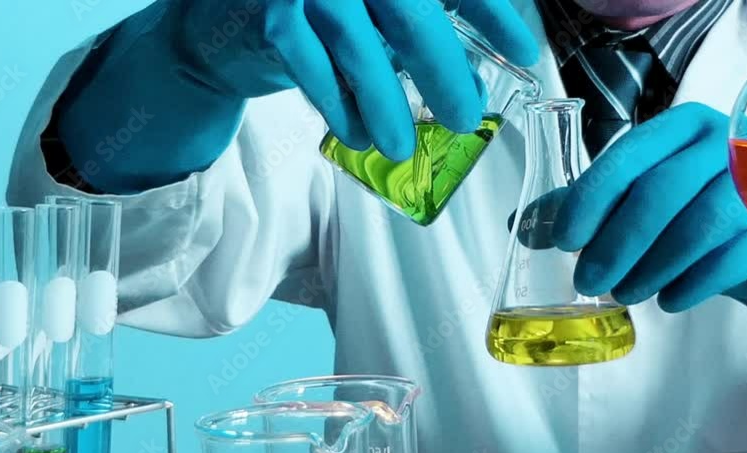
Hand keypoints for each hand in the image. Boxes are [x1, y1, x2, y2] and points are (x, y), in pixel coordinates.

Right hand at [171, 0, 537, 159]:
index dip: (491, 13)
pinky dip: (341, 108)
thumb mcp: (373, 8)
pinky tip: (358, 133)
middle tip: (465, 117)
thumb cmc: (316, 9)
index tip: (523, 51)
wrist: (224, 18)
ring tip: (402, 145)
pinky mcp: (274, 19)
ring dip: (388, 104)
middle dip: (444, 71)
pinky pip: (316, 72)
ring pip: (362, 49)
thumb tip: (472, 74)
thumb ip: (419, 23)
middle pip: (410, 16)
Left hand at [551, 103, 746, 337]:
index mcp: (680, 127)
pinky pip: (730, 259)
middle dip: (616, 244)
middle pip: (660, 193)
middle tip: (587, 280)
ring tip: (624, 295)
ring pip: (697, 227)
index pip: (627, 155)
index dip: (590, 198)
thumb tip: (524, 229)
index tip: (563, 239)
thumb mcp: (641, 192)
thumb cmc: (693, 204)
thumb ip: (587, 204)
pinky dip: (691, 285)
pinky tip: (667, 301)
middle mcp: (722, 144)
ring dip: (651, 268)